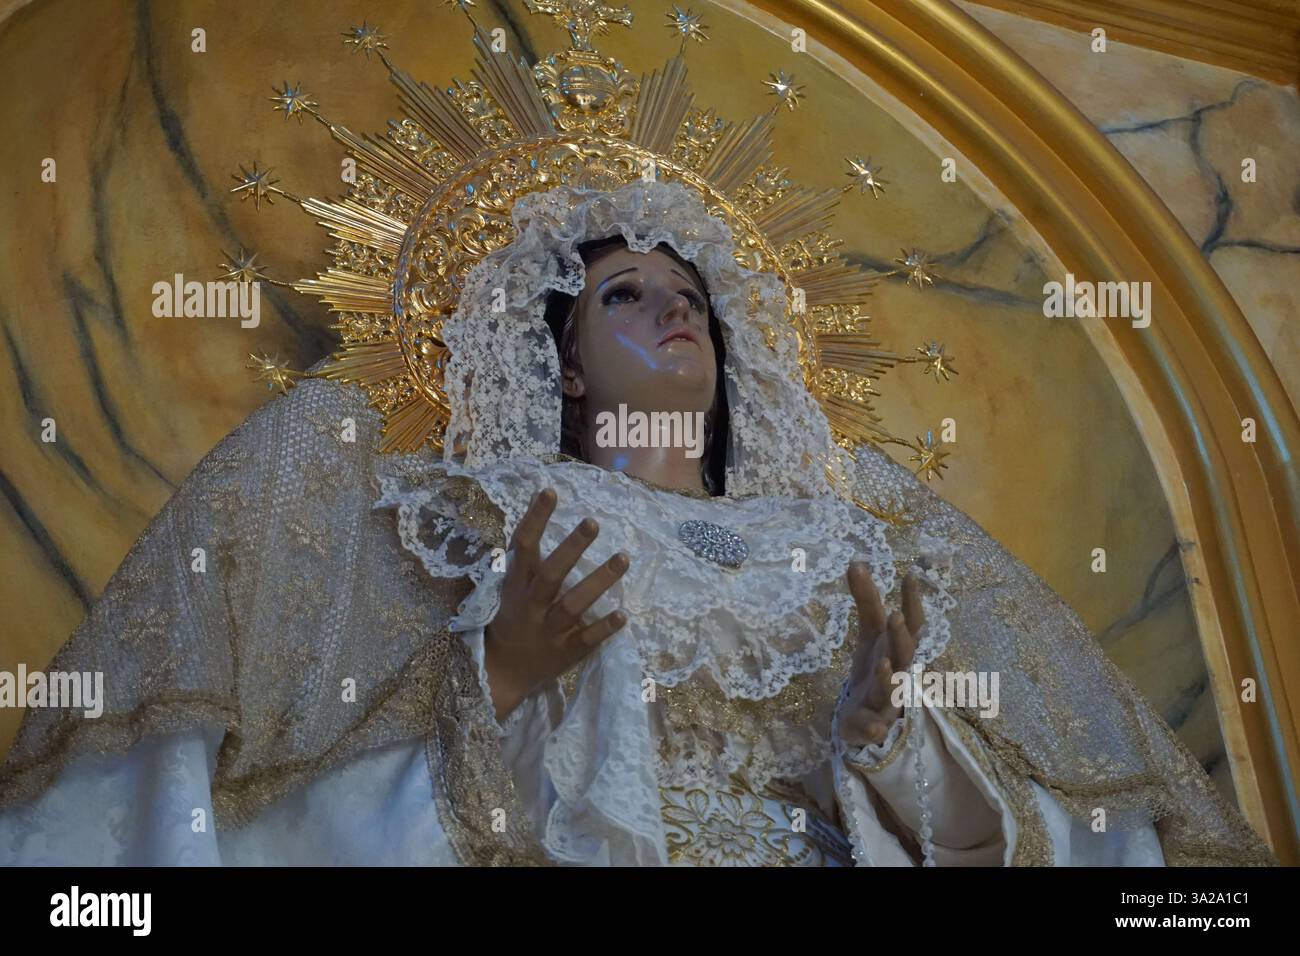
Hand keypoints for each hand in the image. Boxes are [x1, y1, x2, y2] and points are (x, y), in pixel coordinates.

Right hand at [483, 487, 629, 720]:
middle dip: (571, 548)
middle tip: (593, 522)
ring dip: (598, 581)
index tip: (550, 491)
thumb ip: (526, 556)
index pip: (522, 546)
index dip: (534, 519)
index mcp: (517, 586)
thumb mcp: (510, 587)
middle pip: (551, 574)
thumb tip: (538, 505)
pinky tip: (624, 614)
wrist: (502, 672)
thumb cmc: (512, 619)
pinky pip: (587, 639)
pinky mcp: (567, 651)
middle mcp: (532, 605)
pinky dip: (604, 628)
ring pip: (573, 604)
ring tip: (623, 558)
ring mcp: (550, 630)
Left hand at [839, 564, 925, 749]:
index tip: (910, 575)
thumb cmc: (874, 666)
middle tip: (894, 616)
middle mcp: (898, 672)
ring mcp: (886, 700)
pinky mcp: (871, 725)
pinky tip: (872, 727)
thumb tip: (856, 561)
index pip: (911, 623)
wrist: (864, 715)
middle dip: (901, 637)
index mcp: (897, 647)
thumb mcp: (869, 632)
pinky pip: (874, 728)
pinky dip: (874, 727)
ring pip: (891, 690)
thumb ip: (865, 600)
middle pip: (904, 655)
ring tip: (882, 662)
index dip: (912, 601)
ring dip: (888, 677)